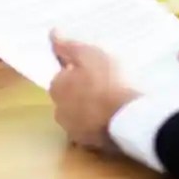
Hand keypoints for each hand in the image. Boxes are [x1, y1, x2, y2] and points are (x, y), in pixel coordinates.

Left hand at [49, 32, 140, 152]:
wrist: (126, 119)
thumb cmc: (105, 81)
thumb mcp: (88, 54)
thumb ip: (68, 46)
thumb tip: (52, 33)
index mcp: (56, 88)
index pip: (61, 77)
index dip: (77, 72)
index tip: (93, 69)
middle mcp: (59, 111)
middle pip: (69, 98)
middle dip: (81, 93)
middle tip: (104, 83)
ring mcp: (75, 131)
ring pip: (81, 116)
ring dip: (91, 110)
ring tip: (113, 101)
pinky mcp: (91, 145)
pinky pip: (95, 130)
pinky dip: (102, 125)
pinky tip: (116, 119)